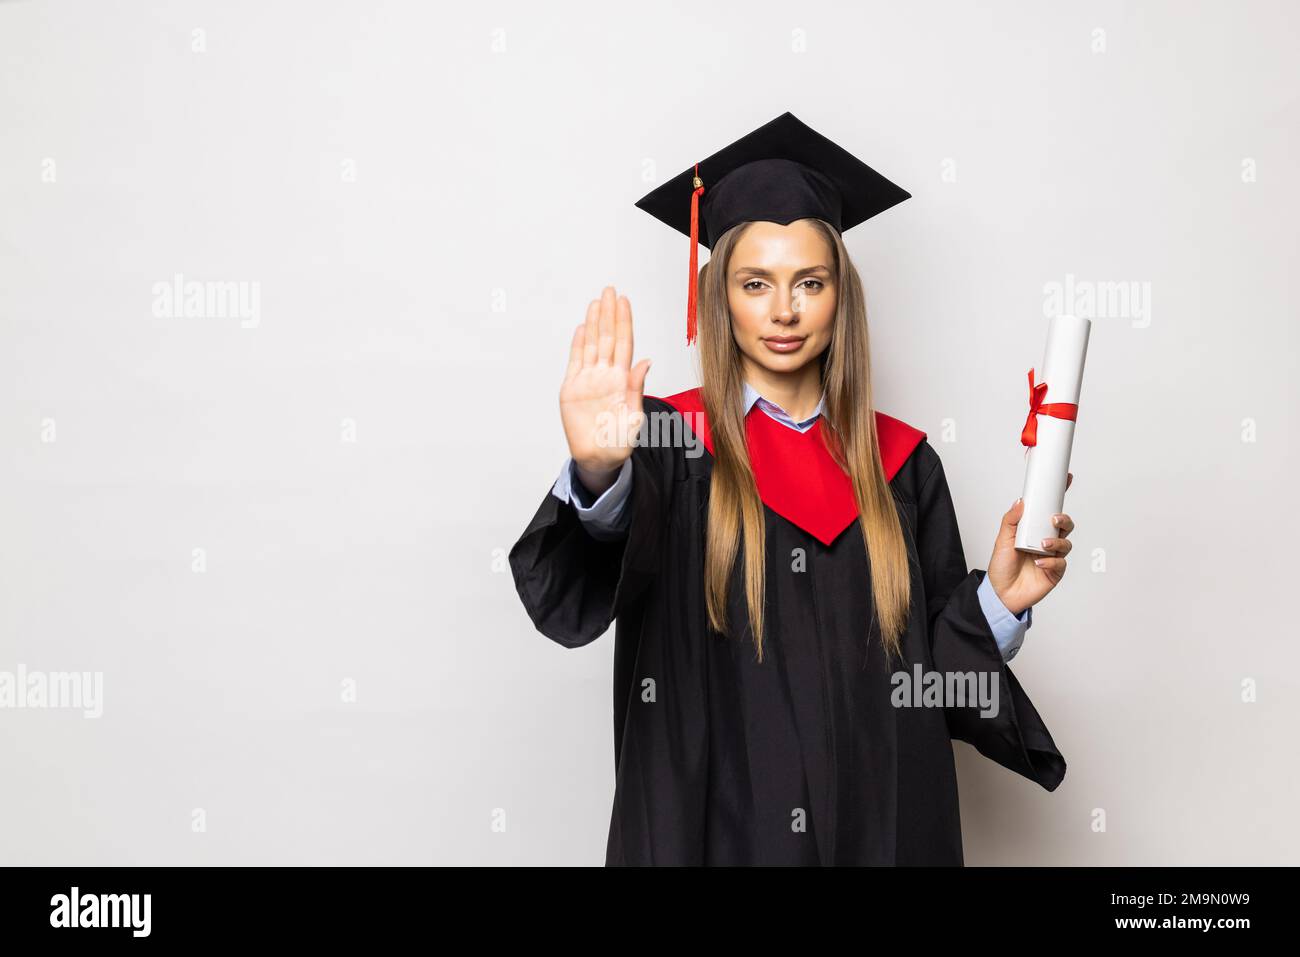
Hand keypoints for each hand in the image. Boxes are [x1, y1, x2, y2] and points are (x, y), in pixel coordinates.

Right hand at [560, 286, 651, 493]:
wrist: (598, 459)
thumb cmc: (619, 442)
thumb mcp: (634, 417)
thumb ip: (636, 389)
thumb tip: (646, 362)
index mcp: (622, 381)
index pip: (623, 344)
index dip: (623, 322)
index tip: (624, 302)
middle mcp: (606, 376)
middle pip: (607, 338)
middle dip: (608, 314)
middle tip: (609, 290)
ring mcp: (588, 381)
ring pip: (591, 346)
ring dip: (593, 323)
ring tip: (596, 302)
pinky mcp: (572, 389)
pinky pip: (575, 362)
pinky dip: (577, 345)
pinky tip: (581, 328)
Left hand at [985, 472, 1074, 615]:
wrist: (1001, 593)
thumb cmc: (1002, 566)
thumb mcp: (1002, 539)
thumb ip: (1011, 520)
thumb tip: (1021, 501)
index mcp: (1034, 530)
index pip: (1049, 510)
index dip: (1059, 495)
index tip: (1067, 479)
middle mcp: (1046, 540)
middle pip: (1065, 525)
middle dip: (1064, 519)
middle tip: (1054, 519)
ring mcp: (1052, 556)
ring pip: (1066, 542)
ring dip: (1057, 541)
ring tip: (1043, 544)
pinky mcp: (1055, 571)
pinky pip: (1061, 562)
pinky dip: (1051, 561)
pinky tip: (1039, 562)